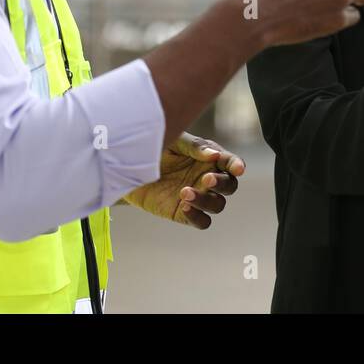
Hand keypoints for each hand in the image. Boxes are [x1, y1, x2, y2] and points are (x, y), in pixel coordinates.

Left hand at [122, 132, 245, 228]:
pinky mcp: (184, 213)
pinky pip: (202, 221)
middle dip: (222, 184)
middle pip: (229, 186)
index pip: (230, 162)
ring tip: (184, 192)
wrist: (127, 169)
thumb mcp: (173, 141)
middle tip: (206, 179)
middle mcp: (207, 178)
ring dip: (206, 200)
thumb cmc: (155, 148)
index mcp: (209, 158)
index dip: (236, 165)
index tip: (237, 169)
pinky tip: (184, 206)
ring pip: (218, 205)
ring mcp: (198, 197)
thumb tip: (215, 155)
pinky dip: (197, 216)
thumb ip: (194, 147)